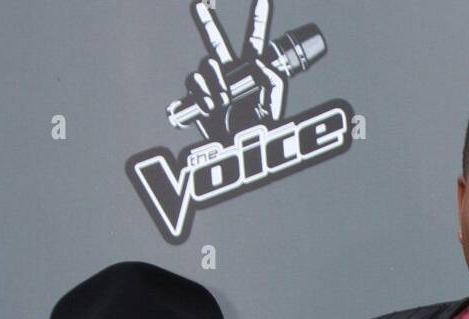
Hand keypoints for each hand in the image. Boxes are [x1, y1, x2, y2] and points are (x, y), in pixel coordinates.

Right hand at [168, 0, 284, 141]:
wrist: (238, 154)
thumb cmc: (259, 133)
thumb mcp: (275, 106)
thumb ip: (274, 80)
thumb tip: (257, 60)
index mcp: (253, 72)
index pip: (256, 39)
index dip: (259, 17)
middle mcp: (231, 73)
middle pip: (216, 41)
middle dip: (207, 20)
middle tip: (198, 3)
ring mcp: (212, 84)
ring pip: (206, 64)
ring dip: (215, 81)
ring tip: (225, 100)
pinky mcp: (197, 95)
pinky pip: (194, 81)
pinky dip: (202, 93)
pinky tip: (212, 106)